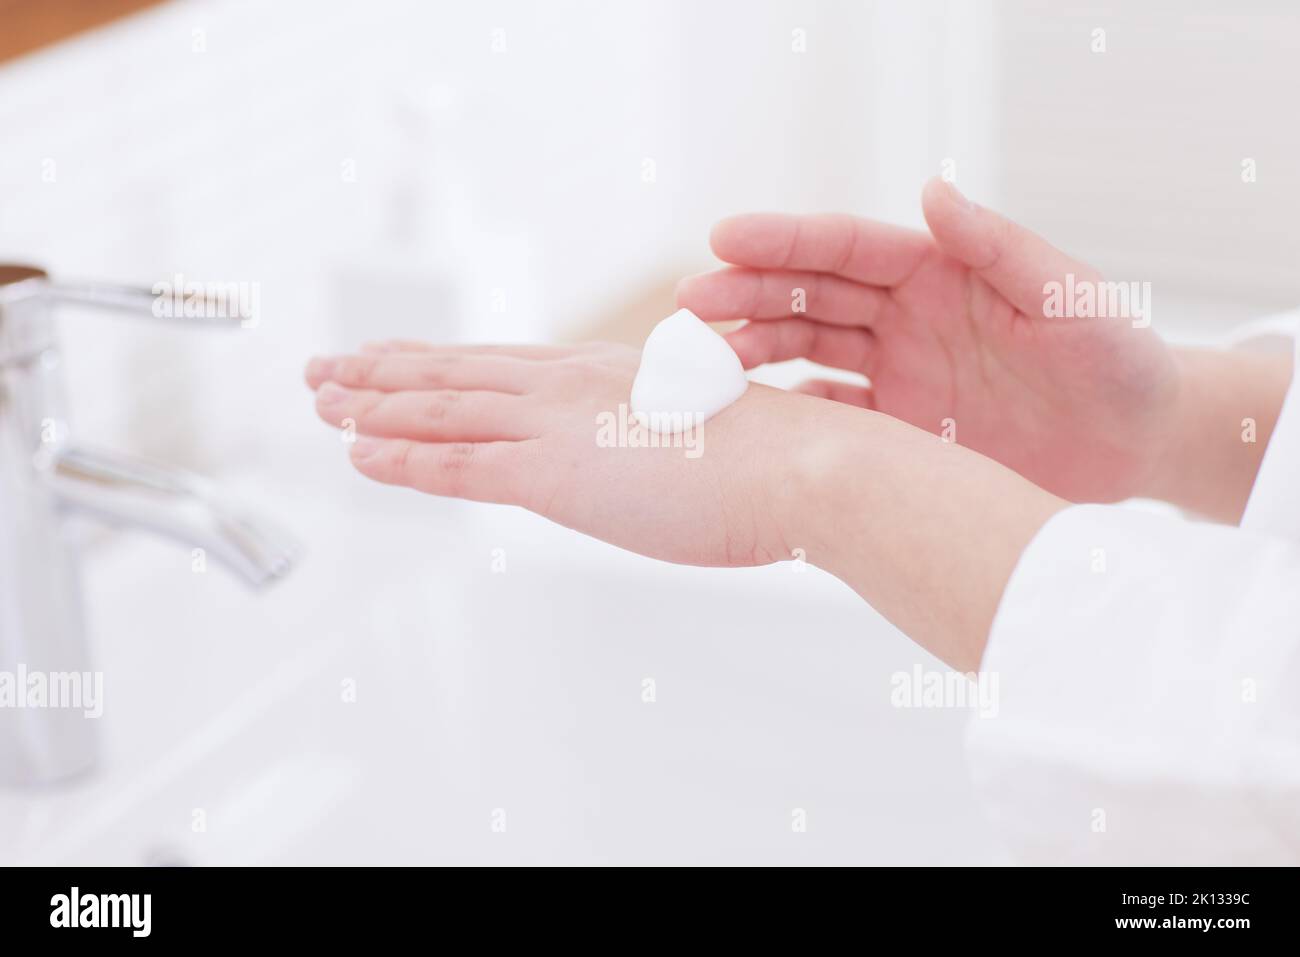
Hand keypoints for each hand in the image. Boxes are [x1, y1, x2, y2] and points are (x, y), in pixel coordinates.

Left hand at [304, 340, 1064, 668]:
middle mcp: (571, 387)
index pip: (501, 366)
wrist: (811, 471)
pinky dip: (403, 457)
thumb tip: (632, 459)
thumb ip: (647, 443)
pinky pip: (460, 465)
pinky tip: (360, 453)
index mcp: (605, 377)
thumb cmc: (775, 464)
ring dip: (373, 406)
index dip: (437, 364)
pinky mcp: (558, 474)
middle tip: (326, 370)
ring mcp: (561, 426)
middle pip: (456, 374)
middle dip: (382, 373)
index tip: (393, 359)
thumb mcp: (697, 441)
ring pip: (442, 408)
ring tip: (320, 402)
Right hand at [676, 178, 1179, 503]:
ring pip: (807, 353)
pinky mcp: (902, 431)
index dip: (784, 242)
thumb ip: (1000, 248)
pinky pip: (831, 417)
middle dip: (748, 294)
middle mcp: (907, 318)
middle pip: (811, 297)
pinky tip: (752, 419)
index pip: (845, 248)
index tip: (724, 237)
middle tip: (691, 302)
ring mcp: (899, 374)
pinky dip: (789, 414)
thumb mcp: (1068, 296)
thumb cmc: (1116, 359)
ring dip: (754, 351)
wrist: (1137, 444)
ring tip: (703, 360)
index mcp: (938, 271)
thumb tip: (932, 190)